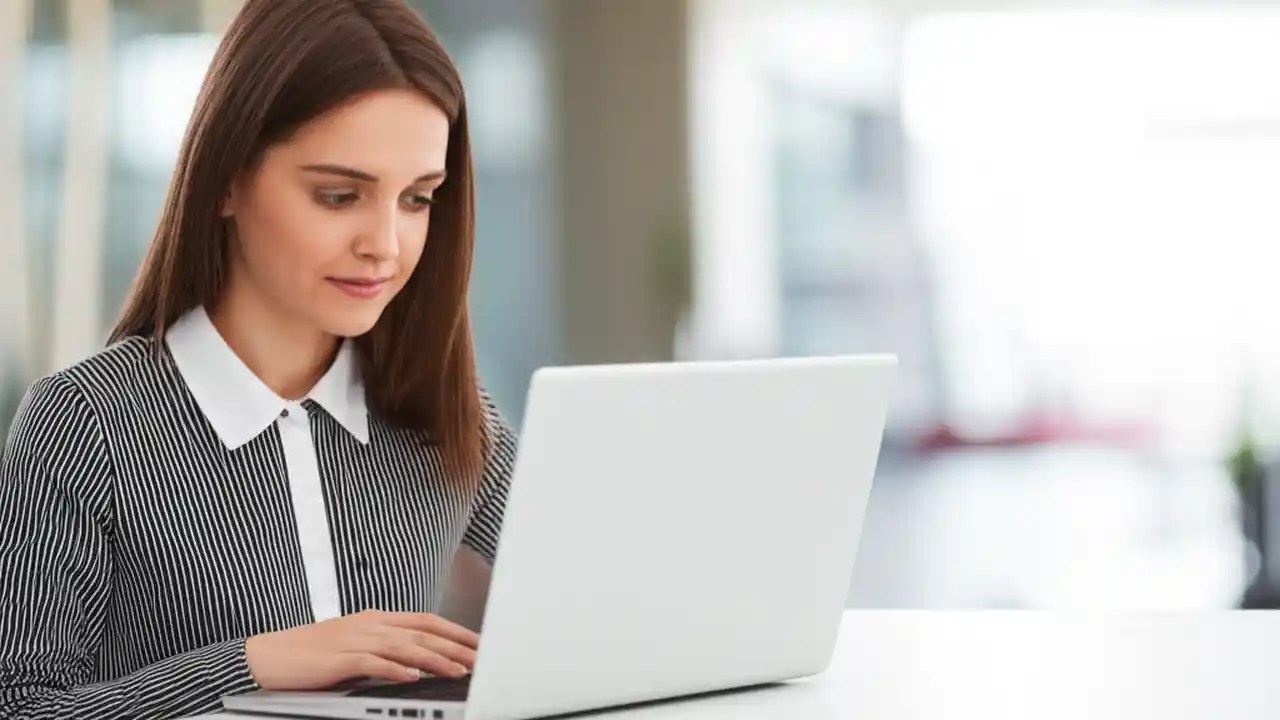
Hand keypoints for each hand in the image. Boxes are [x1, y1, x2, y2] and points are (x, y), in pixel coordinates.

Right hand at [244, 609, 479, 690]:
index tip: (480, 643)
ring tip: (459, 670)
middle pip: (423, 633)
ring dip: (436, 659)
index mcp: (376, 619)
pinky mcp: (339, 658)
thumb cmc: (311, 655)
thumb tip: (418, 665)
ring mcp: (355, 639)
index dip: (456, 631)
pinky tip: (413, 678)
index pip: (427, 621)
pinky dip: (396, 670)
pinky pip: (373, 663)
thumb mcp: (355, 646)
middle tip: (483, 658)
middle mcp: (371, 624)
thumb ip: (385, 650)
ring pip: (405, 646)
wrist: (268, 656)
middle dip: (457, 646)